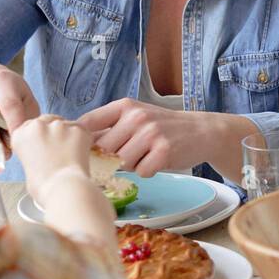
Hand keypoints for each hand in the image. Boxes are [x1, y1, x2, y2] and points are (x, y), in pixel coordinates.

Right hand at [11, 114, 92, 203]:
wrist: (63, 189)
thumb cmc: (45, 186)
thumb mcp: (27, 167)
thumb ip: (33, 152)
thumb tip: (44, 152)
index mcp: (20, 135)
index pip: (30, 126)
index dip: (40, 136)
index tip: (45, 146)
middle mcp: (37, 126)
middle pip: (48, 120)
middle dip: (54, 132)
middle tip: (60, 150)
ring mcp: (59, 125)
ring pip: (66, 124)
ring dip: (69, 136)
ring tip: (71, 155)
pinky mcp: (77, 128)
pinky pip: (82, 130)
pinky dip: (83, 140)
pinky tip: (80, 154)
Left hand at [75, 98, 224, 177]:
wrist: (202, 130)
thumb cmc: (164, 127)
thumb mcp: (136, 117)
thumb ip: (109, 128)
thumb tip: (76, 146)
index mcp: (124, 106)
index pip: (88, 124)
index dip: (81, 142)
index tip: (82, 153)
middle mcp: (136, 116)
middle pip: (104, 149)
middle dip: (110, 159)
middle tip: (126, 157)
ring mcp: (151, 133)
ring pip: (122, 163)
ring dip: (131, 165)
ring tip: (145, 156)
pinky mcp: (164, 151)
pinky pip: (142, 172)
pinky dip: (148, 171)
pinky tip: (158, 160)